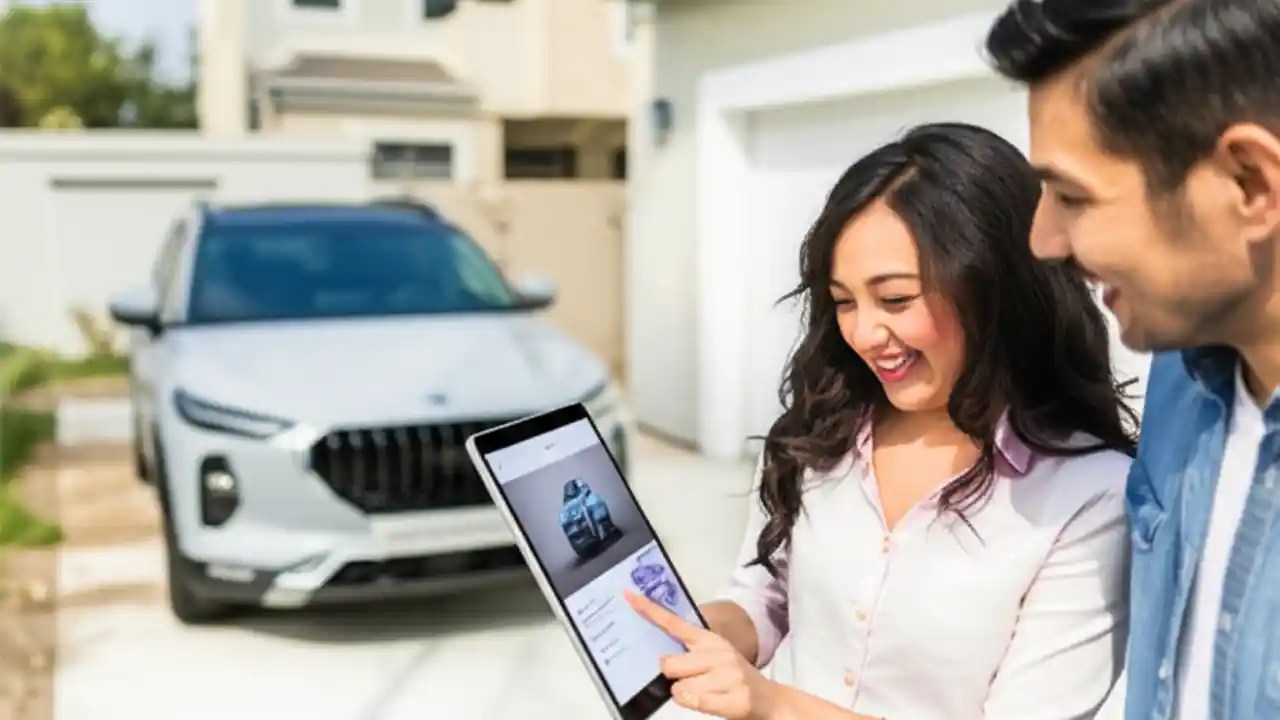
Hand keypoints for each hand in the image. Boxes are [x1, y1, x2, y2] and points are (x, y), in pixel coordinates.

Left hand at [624, 589, 783, 719]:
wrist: (769, 700)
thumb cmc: (733, 679)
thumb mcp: (714, 656)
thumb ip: (689, 651)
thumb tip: (661, 657)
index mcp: (709, 639)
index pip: (674, 622)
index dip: (649, 609)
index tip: (628, 595)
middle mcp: (717, 652)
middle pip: (668, 664)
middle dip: (673, 676)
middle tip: (691, 679)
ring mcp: (726, 675)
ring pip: (678, 687)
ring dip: (685, 693)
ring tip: (706, 691)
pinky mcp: (732, 698)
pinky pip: (692, 701)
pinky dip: (693, 703)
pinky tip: (709, 700)